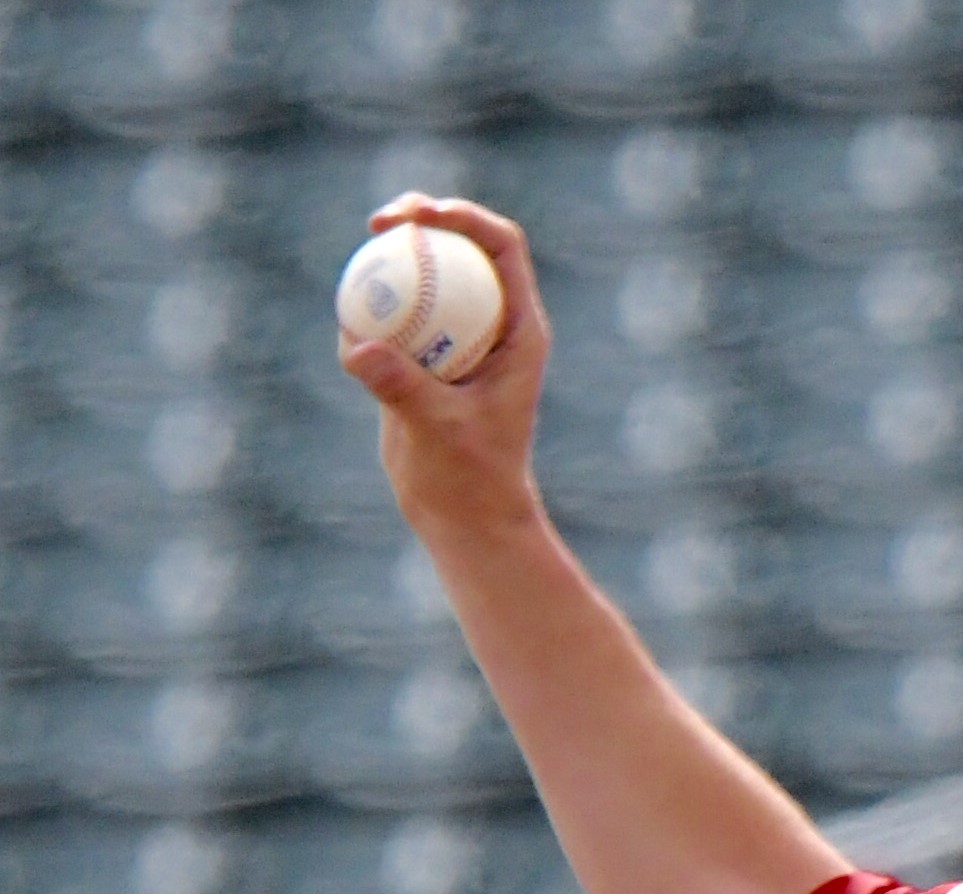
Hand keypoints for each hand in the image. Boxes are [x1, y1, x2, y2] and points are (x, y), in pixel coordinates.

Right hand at [336, 193, 550, 542]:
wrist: (462, 514)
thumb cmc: (470, 477)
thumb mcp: (439, 430)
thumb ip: (402, 388)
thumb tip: (358, 348)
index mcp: (519, 329)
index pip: (502, 249)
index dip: (465, 218)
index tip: (422, 215)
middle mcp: (492, 326)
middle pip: (460, 249)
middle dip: (421, 220)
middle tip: (380, 220)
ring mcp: (455, 340)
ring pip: (424, 279)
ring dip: (390, 261)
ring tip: (359, 262)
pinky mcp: (421, 360)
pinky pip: (392, 317)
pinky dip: (366, 312)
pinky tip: (348, 329)